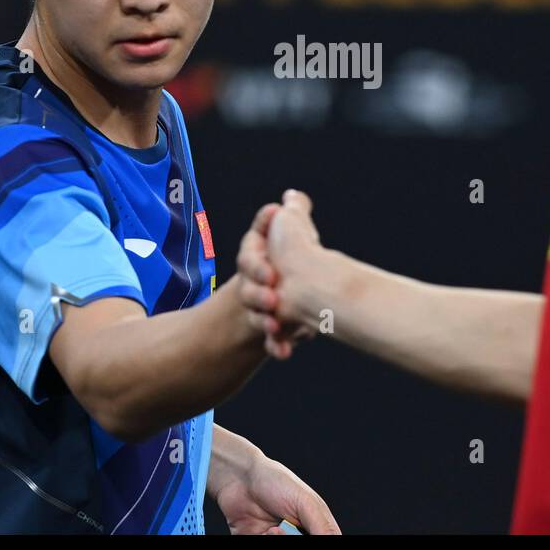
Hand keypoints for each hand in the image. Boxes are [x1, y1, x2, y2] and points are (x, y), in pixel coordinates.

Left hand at [211, 449, 341, 534]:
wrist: (237, 479)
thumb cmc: (274, 482)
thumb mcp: (305, 502)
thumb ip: (322, 526)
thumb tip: (335, 540)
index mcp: (316, 524)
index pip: (327, 540)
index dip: (320, 541)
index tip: (305, 534)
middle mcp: (297, 534)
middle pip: (304, 549)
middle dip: (293, 540)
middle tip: (283, 529)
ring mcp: (278, 540)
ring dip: (279, 542)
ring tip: (272, 530)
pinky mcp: (257, 543)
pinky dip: (263, 543)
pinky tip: (261, 532)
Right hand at [239, 189, 330, 357]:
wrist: (301, 287)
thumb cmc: (294, 250)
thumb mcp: (294, 226)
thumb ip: (293, 211)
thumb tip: (292, 196)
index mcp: (257, 256)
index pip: (249, 255)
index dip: (256, 262)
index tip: (270, 268)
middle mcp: (256, 280)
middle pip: (247, 288)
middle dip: (257, 292)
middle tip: (272, 296)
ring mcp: (262, 305)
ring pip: (255, 314)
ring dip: (263, 320)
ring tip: (274, 325)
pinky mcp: (273, 326)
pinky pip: (270, 339)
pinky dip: (277, 345)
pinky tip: (284, 352)